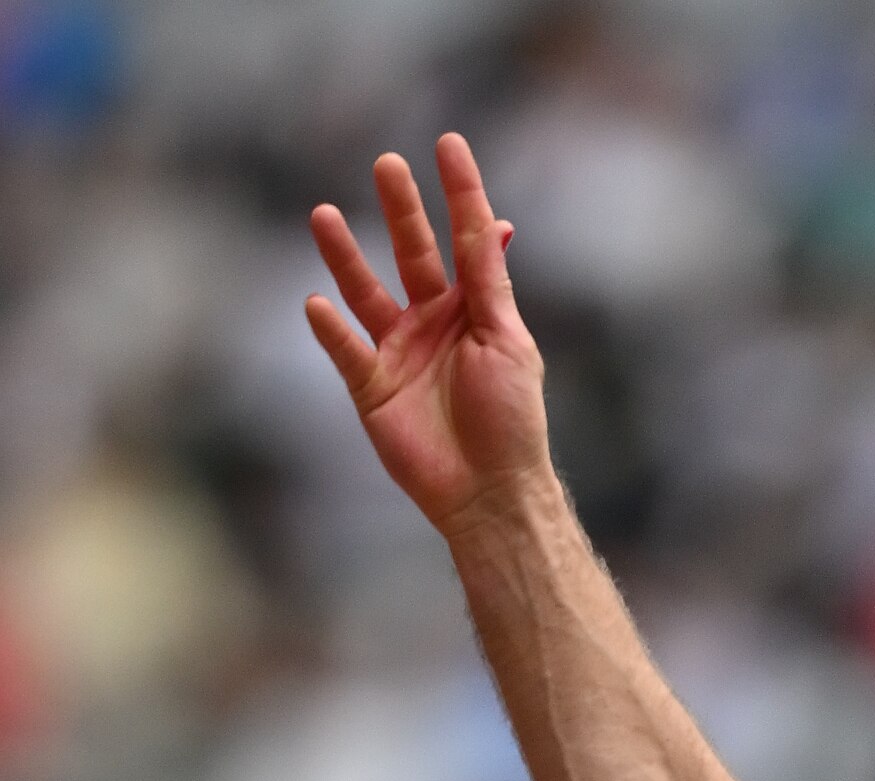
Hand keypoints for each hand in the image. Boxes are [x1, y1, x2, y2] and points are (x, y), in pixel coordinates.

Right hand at [305, 134, 547, 530]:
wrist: (491, 494)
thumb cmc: (512, 422)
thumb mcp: (508, 341)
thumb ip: (491, 283)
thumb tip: (499, 223)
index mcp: (474, 310)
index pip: (465, 239)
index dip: (459, 193)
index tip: (448, 144)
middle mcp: (434, 322)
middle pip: (411, 252)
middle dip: (400, 210)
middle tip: (386, 163)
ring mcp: (400, 353)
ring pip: (365, 291)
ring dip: (344, 256)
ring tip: (324, 214)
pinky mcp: (372, 388)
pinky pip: (344, 349)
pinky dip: (329, 328)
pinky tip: (315, 301)